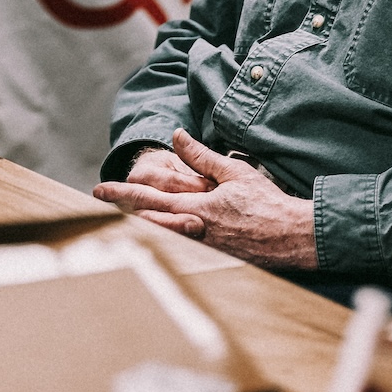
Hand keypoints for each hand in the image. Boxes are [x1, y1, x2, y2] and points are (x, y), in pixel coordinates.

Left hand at [93, 131, 317, 268]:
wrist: (292, 237)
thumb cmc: (267, 203)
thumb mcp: (234, 171)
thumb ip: (202, 156)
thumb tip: (177, 135)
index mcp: (197, 208)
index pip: (150, 199)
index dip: (122, 194)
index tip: (100, 190)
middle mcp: (194, 231)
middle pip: (148, 221)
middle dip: (122, 210)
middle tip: (99, 201)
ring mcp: (202, 247)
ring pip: (161, 236)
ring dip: (139, 224)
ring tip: (119, 215)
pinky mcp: (213, 256)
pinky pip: (180, 246)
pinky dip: (162, 238)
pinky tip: (156, 234)